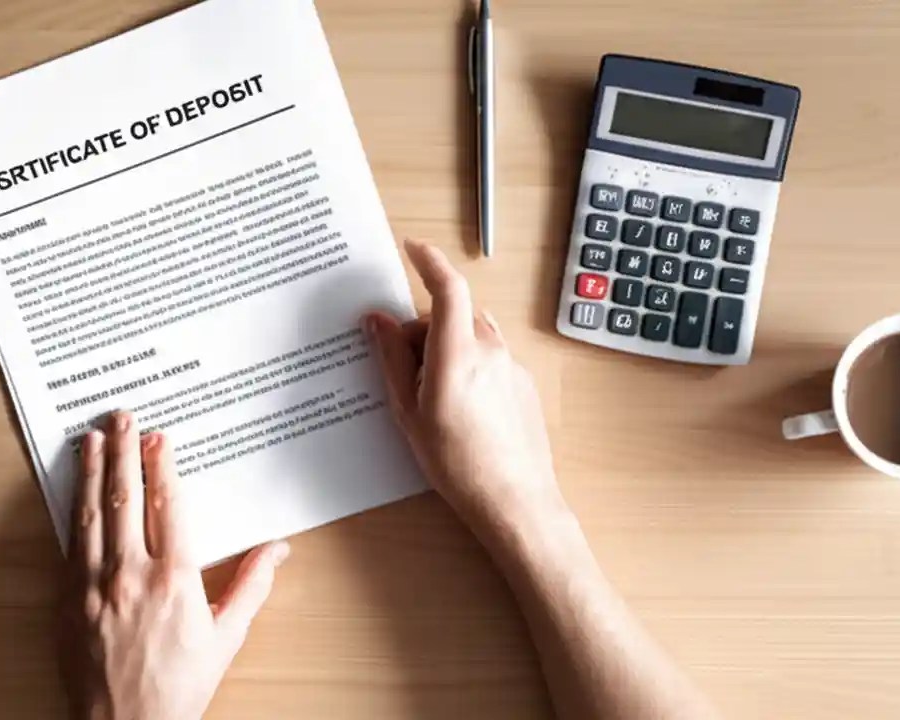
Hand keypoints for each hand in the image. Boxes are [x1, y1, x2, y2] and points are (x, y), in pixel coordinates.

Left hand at [60, 410, 289, 719]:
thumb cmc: (177, 688)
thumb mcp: (226, 637)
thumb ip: (250, 586)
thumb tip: (277, 549)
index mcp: (174, 579)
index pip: (168, 505)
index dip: (162, 465)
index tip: (160, 438)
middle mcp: (131, 574)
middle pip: (126, 497)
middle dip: (125, 452)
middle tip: (123, 418)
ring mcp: (94, 585)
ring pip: (91, 513)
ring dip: (93, 471)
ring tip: (93, 439)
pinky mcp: (68, 600)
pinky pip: (70, 543)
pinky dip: (73, 510)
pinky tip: (76, 491)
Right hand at [364, 240, 564, 536]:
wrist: (514, 499)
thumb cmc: (457, 464)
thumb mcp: (408, 412)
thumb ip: (392, 360)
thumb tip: (377, 321)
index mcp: (456, 354)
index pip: (446, 288)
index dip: (429, 261)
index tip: (412, 248)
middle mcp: (489, 350)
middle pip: (451, 317)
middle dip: (421, 331)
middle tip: (401, 371)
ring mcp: (510, 365)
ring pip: (471, 336)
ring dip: (446, 348)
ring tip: (430, 395)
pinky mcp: (522, 382)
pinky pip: (489, 358)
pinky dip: (468, 366)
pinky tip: (458, 410)